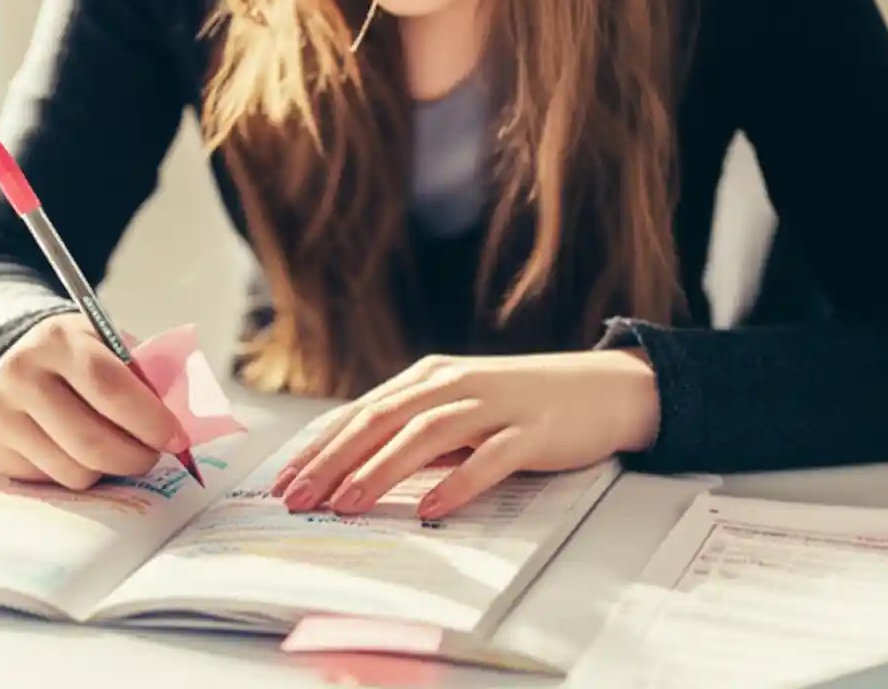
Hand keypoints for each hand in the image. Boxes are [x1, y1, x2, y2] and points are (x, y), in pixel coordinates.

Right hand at [0, 314, 185, 488]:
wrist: (21, 360)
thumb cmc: (84, 358)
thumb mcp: (113, 348)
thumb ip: (146, 378)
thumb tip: (182, 425)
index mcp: (58, 339)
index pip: (111, 388)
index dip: (150, 420)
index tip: (176, 438)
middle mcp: (21, 373)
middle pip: (91, 441)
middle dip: (135, 457)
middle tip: (152, 455)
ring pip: (75, 471)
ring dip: (108, 471)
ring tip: (114, 450)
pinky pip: (52, 483)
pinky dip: (78, 474)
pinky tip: (77, 452)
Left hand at [271, 350, 659, 518]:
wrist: (603, 388)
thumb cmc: (517, 405)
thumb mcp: (455, 408)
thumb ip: (409, 429)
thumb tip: (349, 467)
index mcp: (426, 378)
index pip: (360, 413)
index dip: (319, 447)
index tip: (284, 483)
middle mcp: (453, 384)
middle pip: (382, 420)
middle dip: (334, 460)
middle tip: (299, 497)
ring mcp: (494, 405)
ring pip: (426, 436)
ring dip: (381, 471)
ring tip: (347, 504)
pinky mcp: (532, 431)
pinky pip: (490, 459)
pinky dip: (458, 483)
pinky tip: (431, 509)